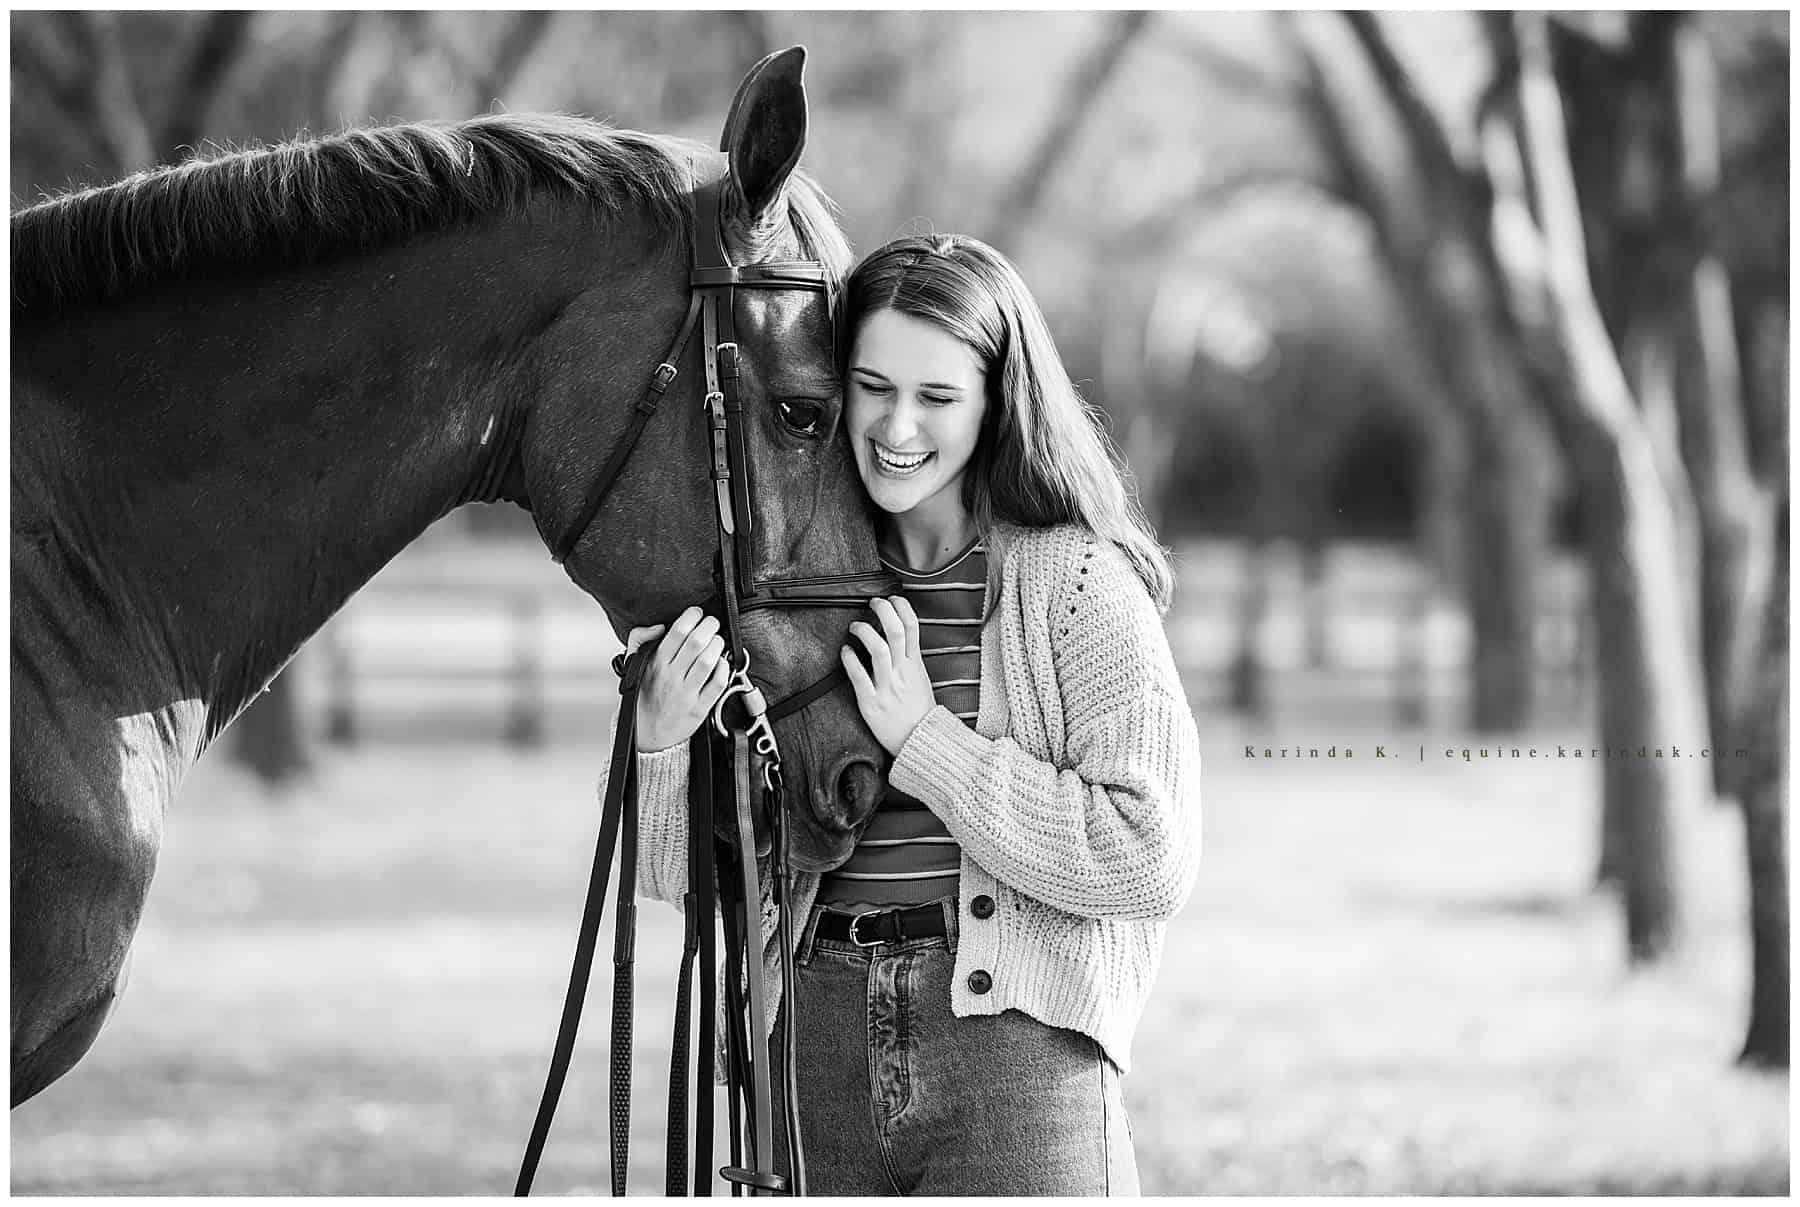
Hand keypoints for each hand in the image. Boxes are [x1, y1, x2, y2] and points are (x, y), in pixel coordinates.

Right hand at [631, 606, 731, 752]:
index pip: (677, 632)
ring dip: (718, 645)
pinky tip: (723, 662)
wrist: (648, 732)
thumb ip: (639, 639)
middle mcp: (672, 677)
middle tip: (713, 623)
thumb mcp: (634, 665)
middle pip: (697, 642)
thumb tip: (659, 626)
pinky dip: (724, 668)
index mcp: (656, 663)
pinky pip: (718, 684)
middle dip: (710, 626)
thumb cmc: (645, 695)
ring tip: (718, 640)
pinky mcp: (700, 708)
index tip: (697, 613)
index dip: (692, 616)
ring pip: (708, 661)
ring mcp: (687, 693)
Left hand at [840, 595, 934, 756]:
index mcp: (915, 665)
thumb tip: (895, 635)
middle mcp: (902, 673)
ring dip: (864, 631)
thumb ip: (909, 658)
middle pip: (895, 631)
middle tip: (873, 604)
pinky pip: (860, 677)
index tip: (891, 599)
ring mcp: (887, 687)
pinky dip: (850, 660)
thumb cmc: (918, 711)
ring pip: (878, 650)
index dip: (901, 607)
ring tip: (855, 626)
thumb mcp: (920, 679)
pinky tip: (845, 651)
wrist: (920, 741)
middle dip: (883, 610)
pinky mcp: (871, 703)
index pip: (912, 627)